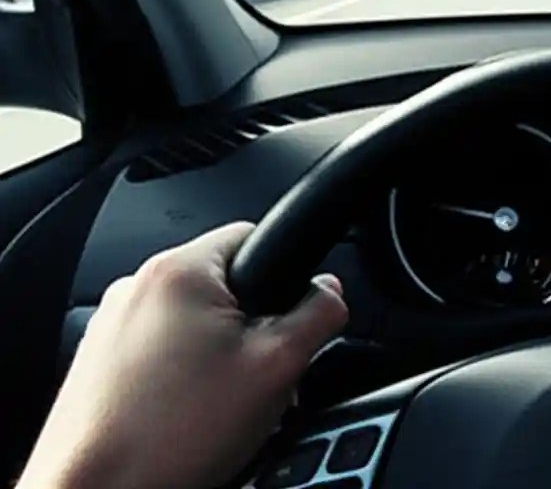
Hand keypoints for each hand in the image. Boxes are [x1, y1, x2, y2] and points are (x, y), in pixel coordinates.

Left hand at [17, 222, 348, 488]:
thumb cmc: (170, 436)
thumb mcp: (278, 366)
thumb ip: (319, 314)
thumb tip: (330, 292)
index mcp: (179, 271)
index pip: (256, 235)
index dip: (289, 278)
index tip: (292, 322)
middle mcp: (136, 288)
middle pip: (226, 287)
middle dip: (254, 330)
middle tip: (261, 379)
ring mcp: (111, 327)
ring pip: (195, 325)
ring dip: (220, 358)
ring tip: (222, 408)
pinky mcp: (98, 365)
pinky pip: (163, 356)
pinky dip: (184, 380)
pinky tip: (190, 419)